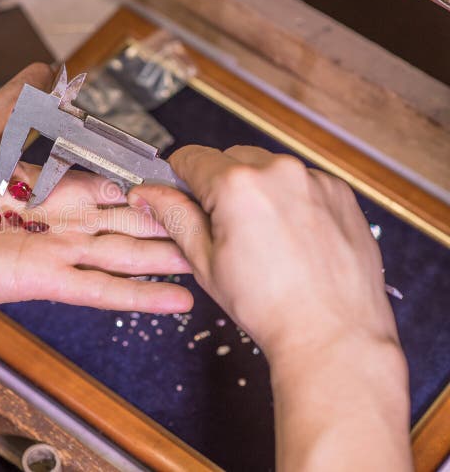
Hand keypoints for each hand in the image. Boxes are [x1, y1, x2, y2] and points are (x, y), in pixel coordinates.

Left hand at [0, 64, 191, 336]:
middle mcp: (64, 220)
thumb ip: (13, 104)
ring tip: (212, 260)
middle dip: (171, 217)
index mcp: (54, 187)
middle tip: (215, 215)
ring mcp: (59, 251)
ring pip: (127, 254)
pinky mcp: (46, 278)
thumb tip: (40, 67)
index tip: (184, 170)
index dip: (147, 175)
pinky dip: (140, 296)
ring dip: (169, 258)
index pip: (112, 178)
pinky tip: (178, 300)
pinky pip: (99, 288)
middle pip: (131, 219)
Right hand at [128, 145, 409, 470]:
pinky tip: (288, 237)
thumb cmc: (270, 306)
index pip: (191, 157)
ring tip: (260, 237)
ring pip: (267, 169)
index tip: (180, 194)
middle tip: (221, 227)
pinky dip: (289, 200)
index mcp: (238, 186)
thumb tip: (151, 195)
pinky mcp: (339, 193)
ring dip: (256, 190)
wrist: (332, 334)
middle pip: (231, 159)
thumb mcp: (205, 261)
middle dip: (219, 184)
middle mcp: (278, 172)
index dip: (179, 177)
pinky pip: (300, 182)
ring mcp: (313, 180)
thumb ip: (174, 216)